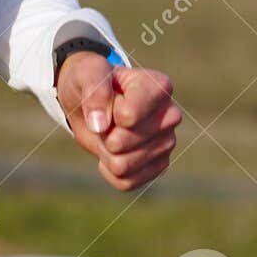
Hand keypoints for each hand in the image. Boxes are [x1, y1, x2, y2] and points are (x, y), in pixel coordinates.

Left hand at [56, 53, 181, 191]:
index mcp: (159, 87)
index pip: (128, 117)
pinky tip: (111, 153)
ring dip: (106, 153)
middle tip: (104, 119)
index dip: (107, 113)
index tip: (109, 100)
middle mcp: (170, 116)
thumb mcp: (86, 74)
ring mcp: (167, 143)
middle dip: (104, 134)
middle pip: (125, 143)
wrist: (90, 101)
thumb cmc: (91, 81)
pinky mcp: (158, 166)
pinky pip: (127, 183)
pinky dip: (109, 171)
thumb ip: (94, 92)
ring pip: (124, 166)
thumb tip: (100, 125)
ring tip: (108, 134)